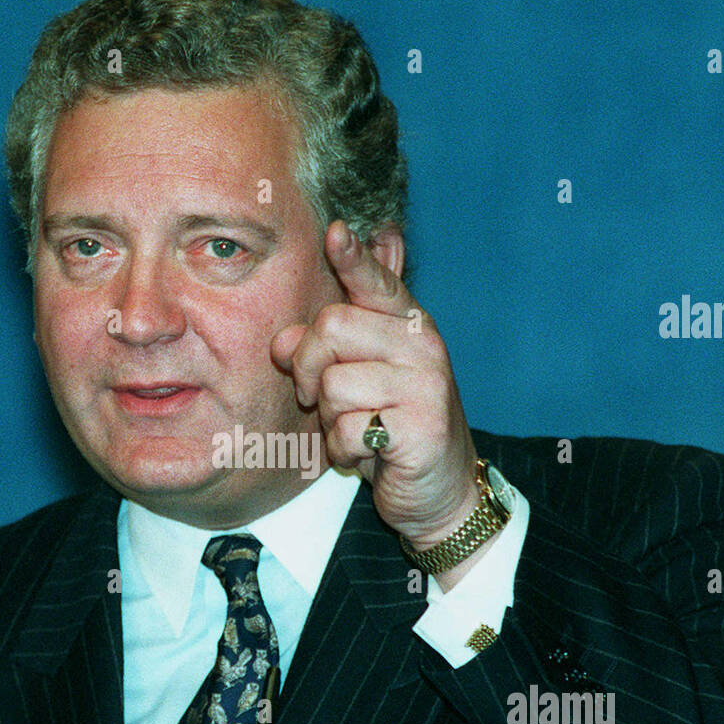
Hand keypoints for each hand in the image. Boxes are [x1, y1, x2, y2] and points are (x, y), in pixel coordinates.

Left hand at [270, 220, 480, 558]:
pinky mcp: (421, 429)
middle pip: (332, 327)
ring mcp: (426, 385)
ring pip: (333, 384)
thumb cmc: (391, 427)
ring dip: (330, 419)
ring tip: (358, 429)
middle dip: (309, 369)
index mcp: (407, 324)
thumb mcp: (356, 384)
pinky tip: (368, 454)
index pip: (376, 281)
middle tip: (322, 399)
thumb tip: (282, 341)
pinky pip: (348, 430)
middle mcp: (422, 345)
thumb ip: (322, 353)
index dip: (353, 259)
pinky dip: (344, 450)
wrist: (441, 491)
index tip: (335, 232)